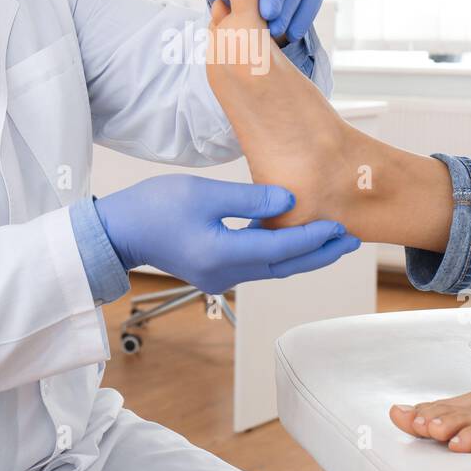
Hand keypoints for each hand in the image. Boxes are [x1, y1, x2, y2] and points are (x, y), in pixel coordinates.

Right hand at [93, 174, 359, 293]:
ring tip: (332, 240)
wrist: (119, 231)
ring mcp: (219, 277)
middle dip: (320, 254)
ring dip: (303, 255)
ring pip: (274, 269)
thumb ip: (250, 198)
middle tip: (352, 240)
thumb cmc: (155, 206)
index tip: (340, 225)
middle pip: (284, 266)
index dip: (314, 237)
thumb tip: (291, 202)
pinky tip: (295, 241)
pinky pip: (258, 266)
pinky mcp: (214, 271)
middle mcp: (225, 274)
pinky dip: (282, 254)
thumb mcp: (204, 193)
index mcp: (223, 255)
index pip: (281, 248)